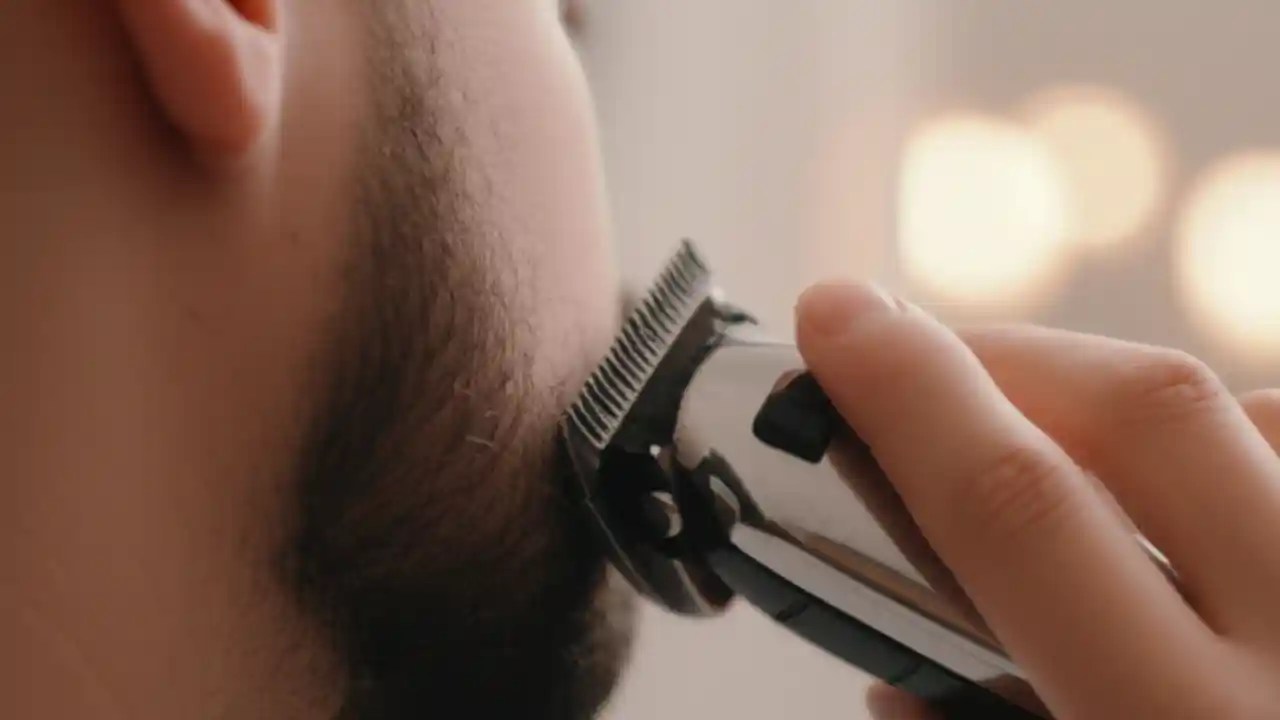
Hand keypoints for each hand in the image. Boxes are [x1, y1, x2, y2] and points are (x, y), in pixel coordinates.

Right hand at [794, 281, 1279, 719]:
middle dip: (1007, 356)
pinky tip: (1185, 500)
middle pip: (1151, 407)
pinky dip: (1235, 449)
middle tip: (923, 363)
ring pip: (1257, 413)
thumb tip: (901, 685)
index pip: (1016, 506)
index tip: (836, 320)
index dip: (908, 389)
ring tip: (1047, 438)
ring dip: (1125, 403)